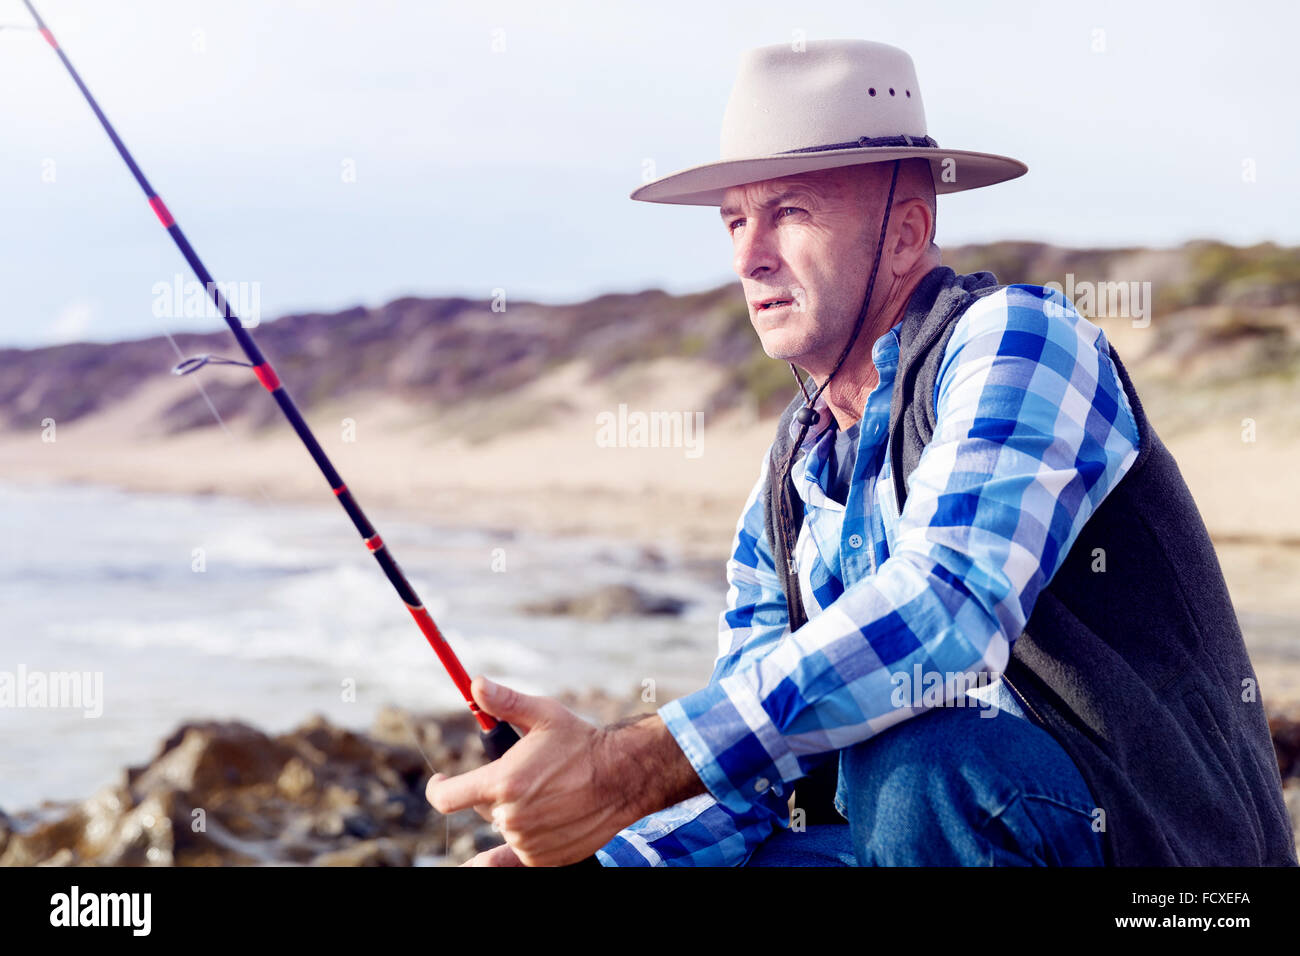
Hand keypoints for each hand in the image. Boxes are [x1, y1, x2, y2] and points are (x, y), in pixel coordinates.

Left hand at [425, 676, 659, 866]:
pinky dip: (523, 840)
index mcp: (502, 783)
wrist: (623, 777)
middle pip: (482, 809)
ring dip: (514, 813)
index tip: (441, 781)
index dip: (438, 788)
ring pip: (504, 828)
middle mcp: (512, 817)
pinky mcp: (544, 860)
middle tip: (524, 775)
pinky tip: (536, 824)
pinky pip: (517, 853)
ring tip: (544, 793)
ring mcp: (527, 842)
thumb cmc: (582, 742)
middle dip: (493, 793)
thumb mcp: (543, 714)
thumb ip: (505, 702)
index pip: (446, 798)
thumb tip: (476, 684)